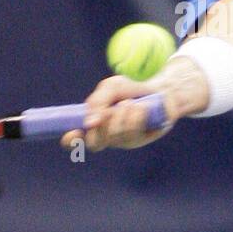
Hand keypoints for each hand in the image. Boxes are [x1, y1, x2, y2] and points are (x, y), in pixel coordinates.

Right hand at [58, 75, 175, 152]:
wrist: (161, 87)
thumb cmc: (132, 88)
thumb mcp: (111, 87)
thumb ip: (97, 102)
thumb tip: (89, 123)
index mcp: (95, 125)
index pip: (77, 140)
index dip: (71, 141)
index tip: (73, 132)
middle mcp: (108, 137)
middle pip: (95, 144)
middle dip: (100, 126)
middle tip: (108, 111)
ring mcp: (125, 140)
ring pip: (115, 136)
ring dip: (121, 115)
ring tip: (129, 102)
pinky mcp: (143, 140)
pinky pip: (133, 133)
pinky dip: (136, 117)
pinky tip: (142, 107)